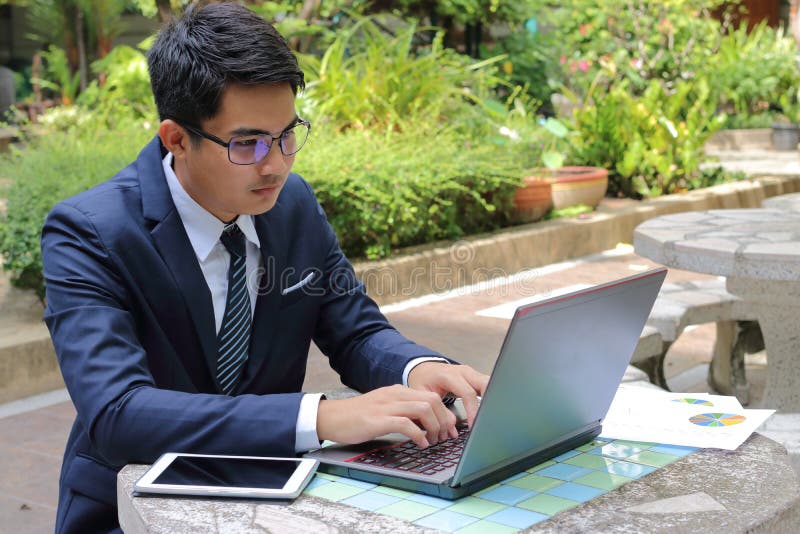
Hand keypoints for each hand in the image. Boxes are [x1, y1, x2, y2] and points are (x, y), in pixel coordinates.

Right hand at [316, 384, 457, 448]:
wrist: (331, 417)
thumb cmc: (358, 417)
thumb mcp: (384, 408)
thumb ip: (403, 411)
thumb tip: (427, 424)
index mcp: (397, 391)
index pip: (431, 396)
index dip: (446, 413)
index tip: (450, 429)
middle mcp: (394, 395)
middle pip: (432, 401)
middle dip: (444, 420)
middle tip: (446, 437)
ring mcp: (386, 406)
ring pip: (423, 409)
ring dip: (434, 427)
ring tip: (434, 441)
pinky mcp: (378, 420)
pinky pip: (406, 424)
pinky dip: (419, 435)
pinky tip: (421, 444)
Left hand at [407, 362, 488, 427]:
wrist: (424, 370)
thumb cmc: (423, 381)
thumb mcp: (423, 395)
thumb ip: (437, 410)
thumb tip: (451, 428)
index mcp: (448, 375)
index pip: (468, 393)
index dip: (473, 410)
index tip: (474, 425)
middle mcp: (462, 371)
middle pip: (484, 384)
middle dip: (488, 402)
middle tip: (486, 420)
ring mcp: (470, 373)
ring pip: (489, 383)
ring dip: (491, 399)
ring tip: (488, 417)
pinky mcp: (474, 377)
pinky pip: (486, 385)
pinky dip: (489, 397)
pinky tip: (487, 410)